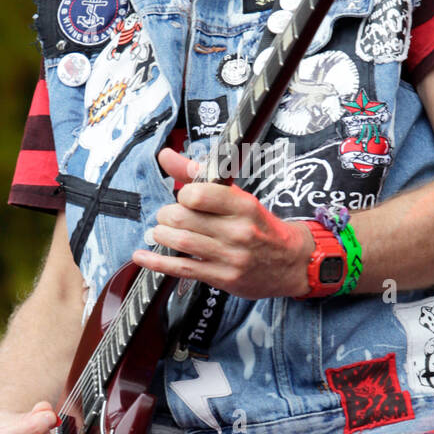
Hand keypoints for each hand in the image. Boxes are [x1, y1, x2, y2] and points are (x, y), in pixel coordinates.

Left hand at [131, 146, 313, 299]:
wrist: (291, 263)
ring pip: (180, 242)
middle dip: (166, 216)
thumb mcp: (238, 197)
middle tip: (167, 217)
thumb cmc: (260, 226)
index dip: (183, 194)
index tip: (185, 198)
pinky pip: (181, 269)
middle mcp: (238, 231)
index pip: (198, 194)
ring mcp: (230, 257)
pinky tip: (142, 256)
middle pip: (183, 219)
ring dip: (161, 235)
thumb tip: (166, 155)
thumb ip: (199, 175)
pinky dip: (156, 262)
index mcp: (243, 206)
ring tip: (161, 233)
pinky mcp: (222, 277)